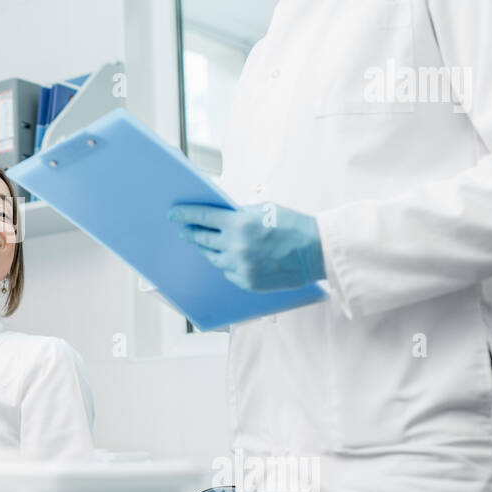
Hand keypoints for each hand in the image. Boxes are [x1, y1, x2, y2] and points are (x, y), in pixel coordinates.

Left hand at [167, 202, 325, 290]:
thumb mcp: (263, 209)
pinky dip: (227, 264)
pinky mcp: (248, 282)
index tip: (174, 214)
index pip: (203, 217)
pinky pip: (229, 272)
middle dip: (191, 233)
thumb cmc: (293, 225)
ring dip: (207, 249)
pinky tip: (227, 258)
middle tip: (184, 231)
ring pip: (214, 258)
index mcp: (239, 224)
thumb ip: (239, 213)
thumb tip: (218, 215)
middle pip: (203, 239)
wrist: (317, 251)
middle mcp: (236, 247)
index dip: (185, 214)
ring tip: (204, 244)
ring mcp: (241, 267)